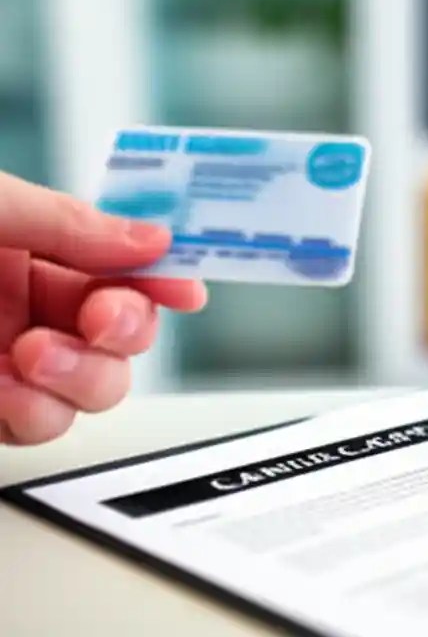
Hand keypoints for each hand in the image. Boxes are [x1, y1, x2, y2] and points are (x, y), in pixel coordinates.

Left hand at [0, 172, 205, 445]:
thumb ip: (66, 223)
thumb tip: (153, 239)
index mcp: (27, 245)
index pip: (120, 266)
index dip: (162, 279)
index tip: (186, 290)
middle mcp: (23, 305)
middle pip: (124, 336)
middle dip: (125, 332)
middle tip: (99, 321)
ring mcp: (9, 360)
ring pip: (93, 389)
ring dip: (80, 378)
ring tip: (31, 357)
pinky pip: (37, 426)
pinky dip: (32, 414)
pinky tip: (3, 389)